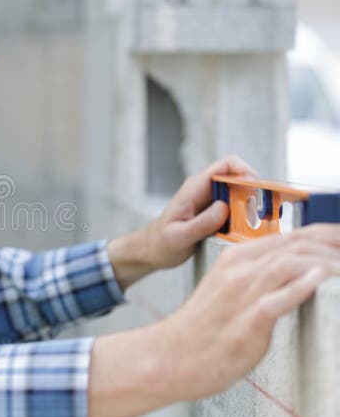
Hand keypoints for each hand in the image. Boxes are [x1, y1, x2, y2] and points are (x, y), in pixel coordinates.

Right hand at [86, 224, 339, 416]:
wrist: (170, 356)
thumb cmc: (202, 330)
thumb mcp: (229, 291)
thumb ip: (260, 279)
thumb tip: (297, 277)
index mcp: (236, 259)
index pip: (291, 235)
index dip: (327, 233)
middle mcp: (239, 270)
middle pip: (297, 244)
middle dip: (335, 244)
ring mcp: (241, 294)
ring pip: (292, 264)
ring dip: (329, 263)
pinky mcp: (246, 322)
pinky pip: (277, 299)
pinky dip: (303, 286)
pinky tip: (321, 280)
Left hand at [108, 154, 256, 287]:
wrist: (150, 252)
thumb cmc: (159, 243)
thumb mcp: (180, 236)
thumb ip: (202, 223)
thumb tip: (224, 208)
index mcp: (195, 188)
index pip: (226, 165)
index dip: (245, 170)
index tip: (257, 189)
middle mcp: (205, 192)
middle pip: (239, 180)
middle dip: (255, 193)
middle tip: (266, 212)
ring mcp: (211, 203)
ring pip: (241, 197)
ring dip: (253, 208)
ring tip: (262, 225)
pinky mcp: (215, 216)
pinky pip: (237, 212)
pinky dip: (247, 220)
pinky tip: (251, 234)